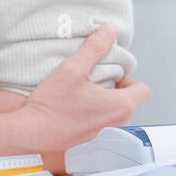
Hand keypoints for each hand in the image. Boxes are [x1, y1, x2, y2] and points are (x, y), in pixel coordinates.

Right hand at [8, 24, 149, 171]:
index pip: (143, 90)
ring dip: (104, 107)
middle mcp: (117, 124)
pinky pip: (101, 128)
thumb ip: (93, 48)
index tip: (110, 77)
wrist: (32, 132)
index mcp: (119, 105)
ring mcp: (105, 136)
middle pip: (128, 103)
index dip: (128, 80)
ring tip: (82, 99)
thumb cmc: (52, 105)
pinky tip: (73, 113)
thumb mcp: (71, 69)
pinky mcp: (91, 144)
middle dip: (115, 93)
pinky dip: (92, 119)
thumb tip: (108, 31)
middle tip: (93, 85)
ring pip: (115, 116)